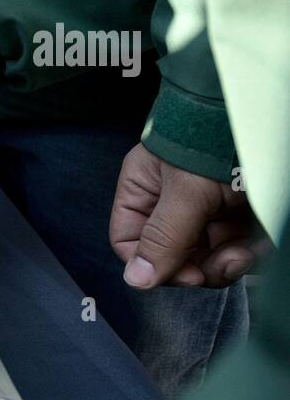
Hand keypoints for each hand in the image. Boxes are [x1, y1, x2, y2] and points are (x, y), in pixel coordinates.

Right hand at [110, 143, 263, 288]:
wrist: (269, 120)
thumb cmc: (219, 140)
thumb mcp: (188, 190)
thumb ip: (162, 236)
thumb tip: (135, 279)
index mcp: (144, 189)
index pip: (130, 241)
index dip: (153, 264)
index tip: (186, 275)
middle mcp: (171, 203)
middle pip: (171, 255)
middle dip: (199, 265)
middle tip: (224, 263)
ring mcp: (205, 210)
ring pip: (206, 256)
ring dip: (226, 263)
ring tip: (245, 252)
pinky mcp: (236, 215)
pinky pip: (235, 248)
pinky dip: (248, 253)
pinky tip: (256, 246)